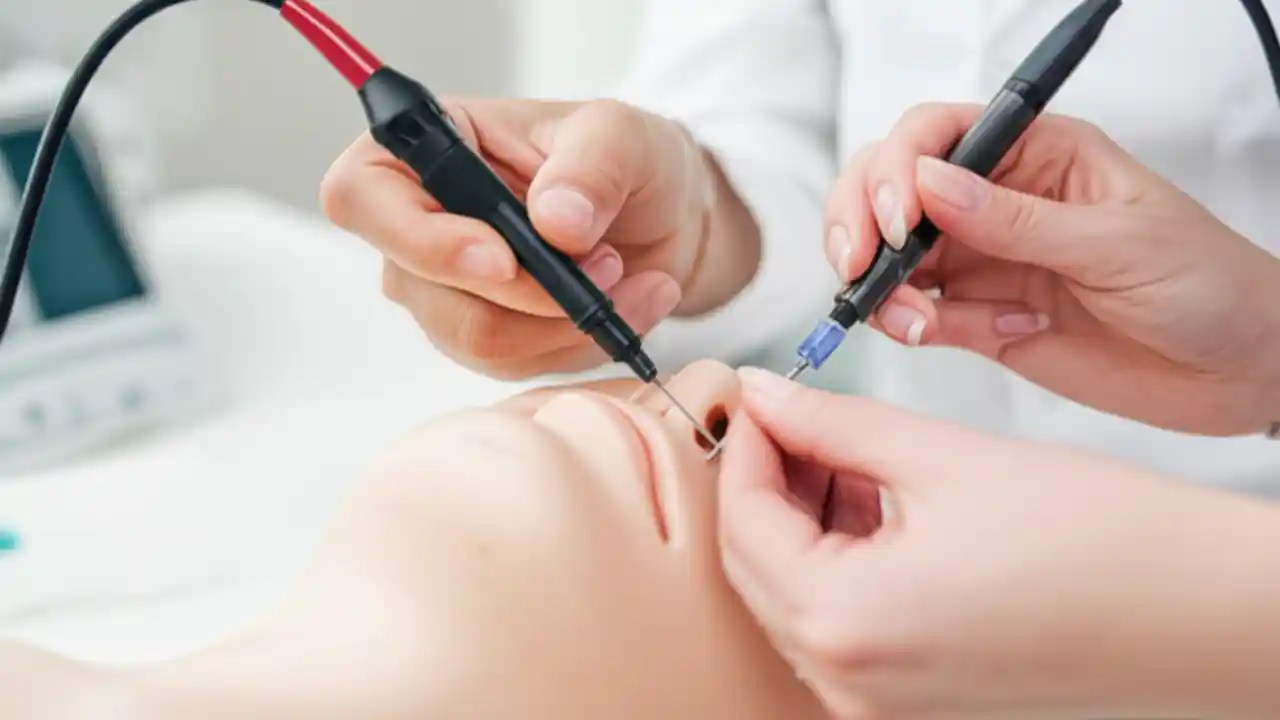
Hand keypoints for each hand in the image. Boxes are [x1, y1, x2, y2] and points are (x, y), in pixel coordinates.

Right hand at [321, 99, 758, 379]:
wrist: (661, 219)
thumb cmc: (626, 161)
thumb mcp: (622, 135)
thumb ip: (593, 166)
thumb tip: (555, 221)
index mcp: (424, 148)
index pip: (361, 197)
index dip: (421, 239)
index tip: (503, 259)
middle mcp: (414, 224)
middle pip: (428, 291)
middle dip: (531, 292)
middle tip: (610, 265)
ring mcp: (442, 290)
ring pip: (479, 341)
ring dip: (566, 322)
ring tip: (630, 281)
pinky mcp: (482, 338)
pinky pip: (520, 365)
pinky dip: (580, 344)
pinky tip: (624, 307)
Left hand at [718, 369, 1279, 719]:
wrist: (1205, 613)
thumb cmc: (1102, 543)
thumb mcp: (943, 456)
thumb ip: (834, 423)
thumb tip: (768, 396)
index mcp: (847, 624)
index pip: (742, 522)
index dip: (744, 444)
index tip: (758, 394)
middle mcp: (851, 683)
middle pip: (757, 564)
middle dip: (767, 481)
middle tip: (792, 416)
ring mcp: (882, 703)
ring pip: (796, 596)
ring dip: (804, 520)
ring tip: (841, 452)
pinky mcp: (916, 701)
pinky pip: (843, 626)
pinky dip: (842, 563)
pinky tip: (874, 506)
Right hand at [824, 103, 1279, 435]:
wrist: (1238, 371)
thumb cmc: (1206, 283)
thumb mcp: (1116, 242)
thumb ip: (1017, 221)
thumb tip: (928, 186)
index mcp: (1036, 154)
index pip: (935, 135)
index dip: (897, 170)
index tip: (896, 222)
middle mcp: (995, 201)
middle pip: (890, 189)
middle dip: (859, 222)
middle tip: (859, 267)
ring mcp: (982, 260)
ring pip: (891, 256)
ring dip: (880, 286)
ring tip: (916, 320)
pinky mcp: (978, 318)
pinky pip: (917, 314)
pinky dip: (911, 325)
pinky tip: (948, 333)